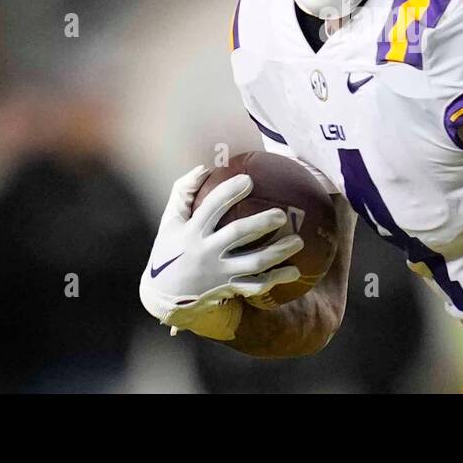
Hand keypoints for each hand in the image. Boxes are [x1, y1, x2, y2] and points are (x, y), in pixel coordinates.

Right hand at [139, 165, 302, 338]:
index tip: (248, 180)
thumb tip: (204, 167)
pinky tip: (295, 271)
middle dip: (261, 223)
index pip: (211, 208)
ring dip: (278, 253)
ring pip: (253, 263)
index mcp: (192, 232)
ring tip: (298, 241)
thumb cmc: (170, 250)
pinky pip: (256, 285)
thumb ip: (183, 192)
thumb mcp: (170, 221)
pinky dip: (276, 278)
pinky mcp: (229, 287)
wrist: (164, 295)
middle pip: (237, 234)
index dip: (229, 192)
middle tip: (282, 214)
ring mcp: (219, 273)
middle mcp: (206, 252)